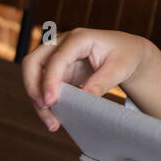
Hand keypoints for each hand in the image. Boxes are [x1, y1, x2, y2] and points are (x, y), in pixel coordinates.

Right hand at [21, 27, 156, 131]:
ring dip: (37, 99)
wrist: (127, 52)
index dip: (49, 80)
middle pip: (33, 62)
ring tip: (51, 123)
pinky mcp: (57, 70)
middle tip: (45, 109)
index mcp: (79, 38)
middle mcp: (62, 43)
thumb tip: (85, 100)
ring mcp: (57, 55)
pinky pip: (42, 85)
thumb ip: (101, 82)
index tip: (50, 101)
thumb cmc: (125, 55)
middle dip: (33, 87)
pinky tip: (54, 117)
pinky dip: (44, 101)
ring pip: (34, 75)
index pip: (56, 58)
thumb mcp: (119, 69)